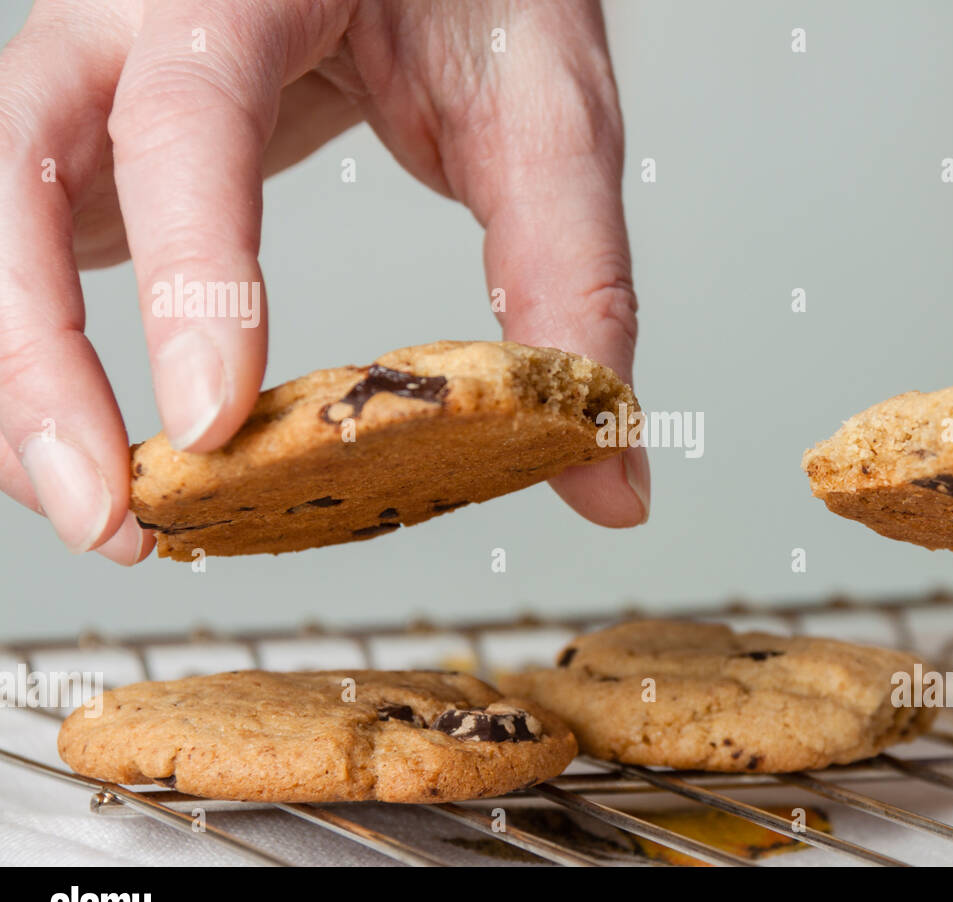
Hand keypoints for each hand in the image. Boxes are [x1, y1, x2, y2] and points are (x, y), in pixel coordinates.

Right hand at [0, 0, 647, 565]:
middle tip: (118, 516)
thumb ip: (576, 286)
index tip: (211, 426)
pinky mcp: (95, 137)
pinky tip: (98, 438)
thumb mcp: (546, 115)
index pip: (186, 122)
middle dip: (40, 365)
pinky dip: (40, 356)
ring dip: (24, 382)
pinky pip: (26, 243)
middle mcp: (134, 20)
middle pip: (19, 178)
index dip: (192, 276)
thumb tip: (608, 478)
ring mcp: (94, 76)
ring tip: (112, 512)